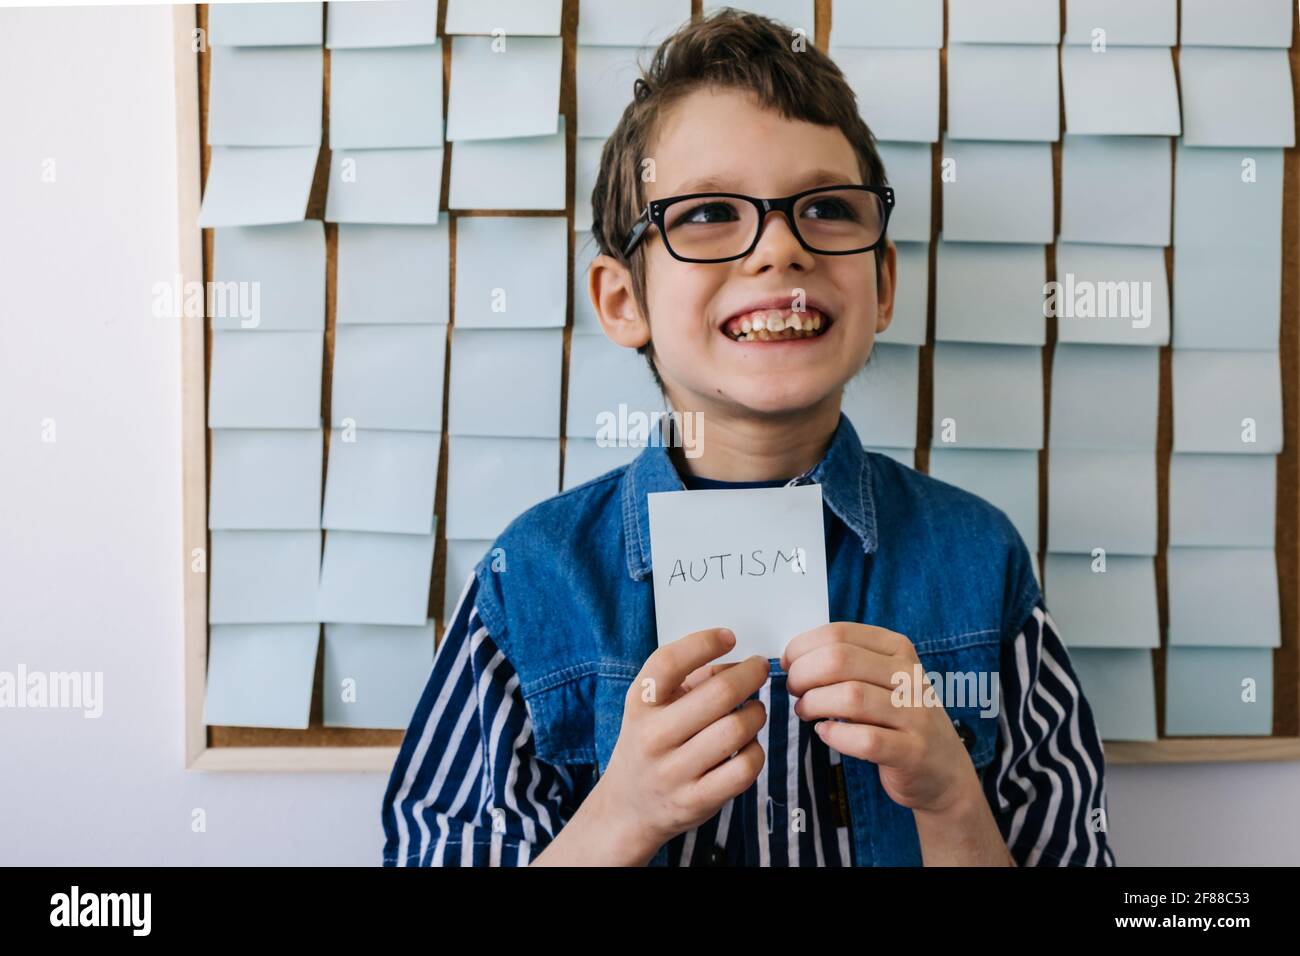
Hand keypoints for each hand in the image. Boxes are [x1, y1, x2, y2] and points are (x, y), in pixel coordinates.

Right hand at [592, 627, 769, 862]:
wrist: (628, 807)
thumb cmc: (649, 743)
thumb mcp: (653, 706)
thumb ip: (691, 679)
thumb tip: (739, 665)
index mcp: (640, 703)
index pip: (669, 662)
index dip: (704, 643)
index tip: (728, 637)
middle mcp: (653, 736)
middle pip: (717, 694)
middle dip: (750, 675)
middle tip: (759, 669)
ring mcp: (674, 771)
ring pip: (736, 730)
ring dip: (756, 713)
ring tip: (754, 710)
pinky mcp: (697, 800)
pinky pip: (744, 768)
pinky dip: (756, 750)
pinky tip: (749, 744)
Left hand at [782, 622, 978, 815]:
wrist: (945, 771)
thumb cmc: (899, 719)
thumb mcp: (882, 679)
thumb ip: (847, 663)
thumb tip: (794, 657)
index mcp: (898, 649)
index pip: (839, 634)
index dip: (803, 647)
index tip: (789, 664)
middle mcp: (910, 676)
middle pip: (839, 660)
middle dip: (803, 675)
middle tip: (794, 690)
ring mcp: (916, 714)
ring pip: (850, 697)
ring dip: (814, 704)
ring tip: (805, 711)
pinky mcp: (913, 752)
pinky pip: (866, 739)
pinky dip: (836, 736)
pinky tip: (825, 733)